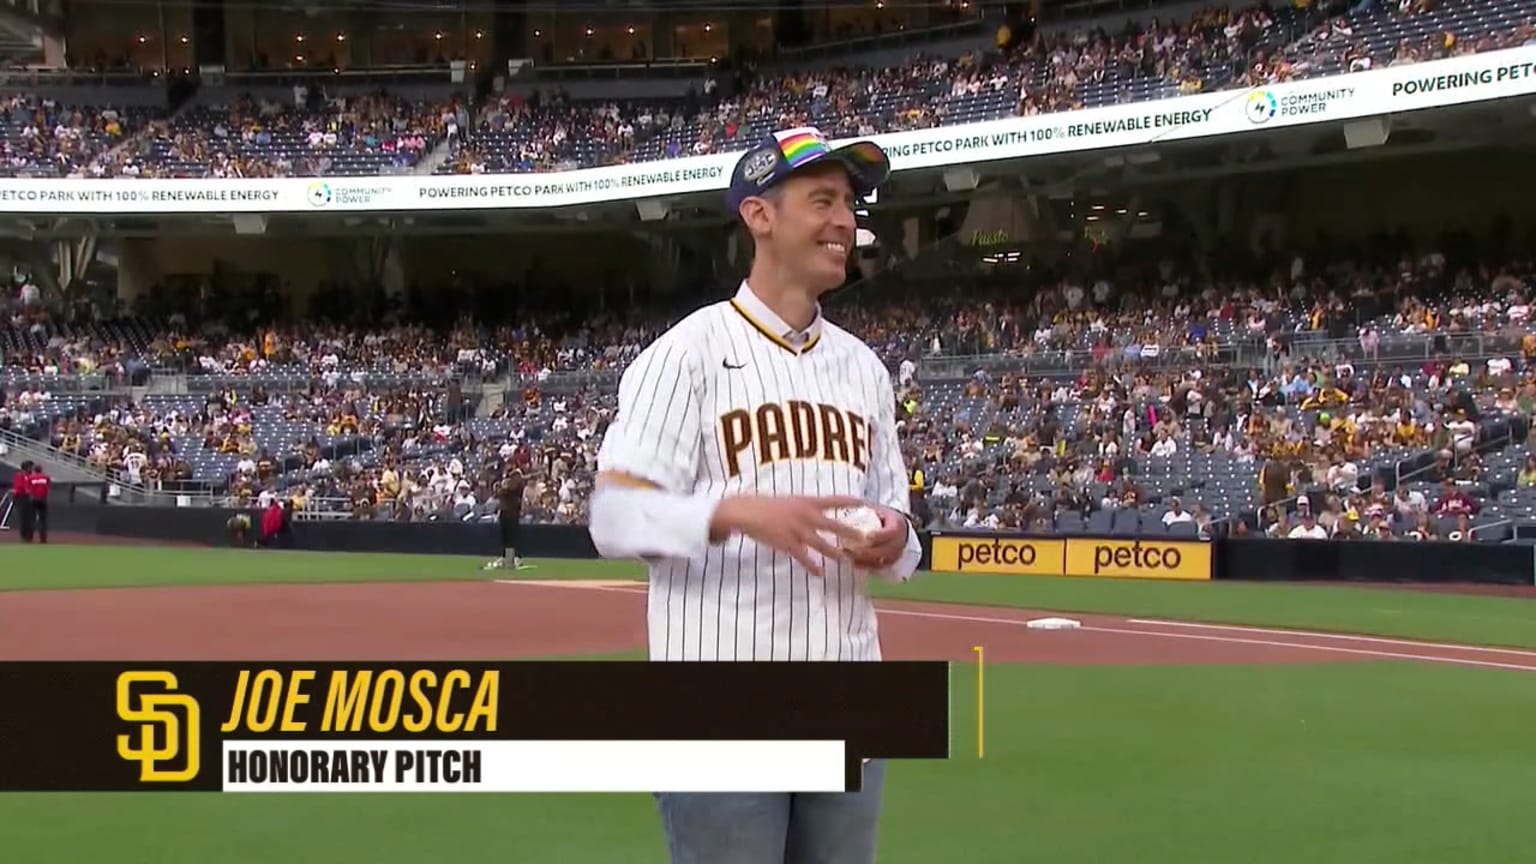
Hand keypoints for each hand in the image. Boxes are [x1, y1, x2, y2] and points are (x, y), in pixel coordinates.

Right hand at [710, 494, 870, 576]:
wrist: (746, 511)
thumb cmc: (764, 504)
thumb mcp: (788, 500)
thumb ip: (802, 507)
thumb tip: (813, 511)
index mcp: (805, 502)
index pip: (832, 500)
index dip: (848, 501)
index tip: (863, 502)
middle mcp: (805, 515)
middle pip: (833, 525)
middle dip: (850, 532)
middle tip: (865, 538)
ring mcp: (797, 530)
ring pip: (821, 544)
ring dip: (834, 553)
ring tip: (845, 559)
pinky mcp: (787, 544)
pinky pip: (804, 557)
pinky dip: (812, 566)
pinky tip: (819, 573)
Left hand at [845, 505, 912, 570]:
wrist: (900, 530)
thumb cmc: (885, 518)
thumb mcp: (879, 509)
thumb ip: (866, 508)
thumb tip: (845, 501)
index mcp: (897, 526)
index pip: (890, 533)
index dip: (878, 536)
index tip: (866, 536)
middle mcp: (899, 543)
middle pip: (883, 551)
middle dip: (865, 551)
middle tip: (849, 547)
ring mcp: (895, 555)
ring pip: (879, 562)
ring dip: (862, 560)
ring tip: (846, 554)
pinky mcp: (890, 564)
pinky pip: (876, 568)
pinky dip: (864, 565)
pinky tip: (851, 561)